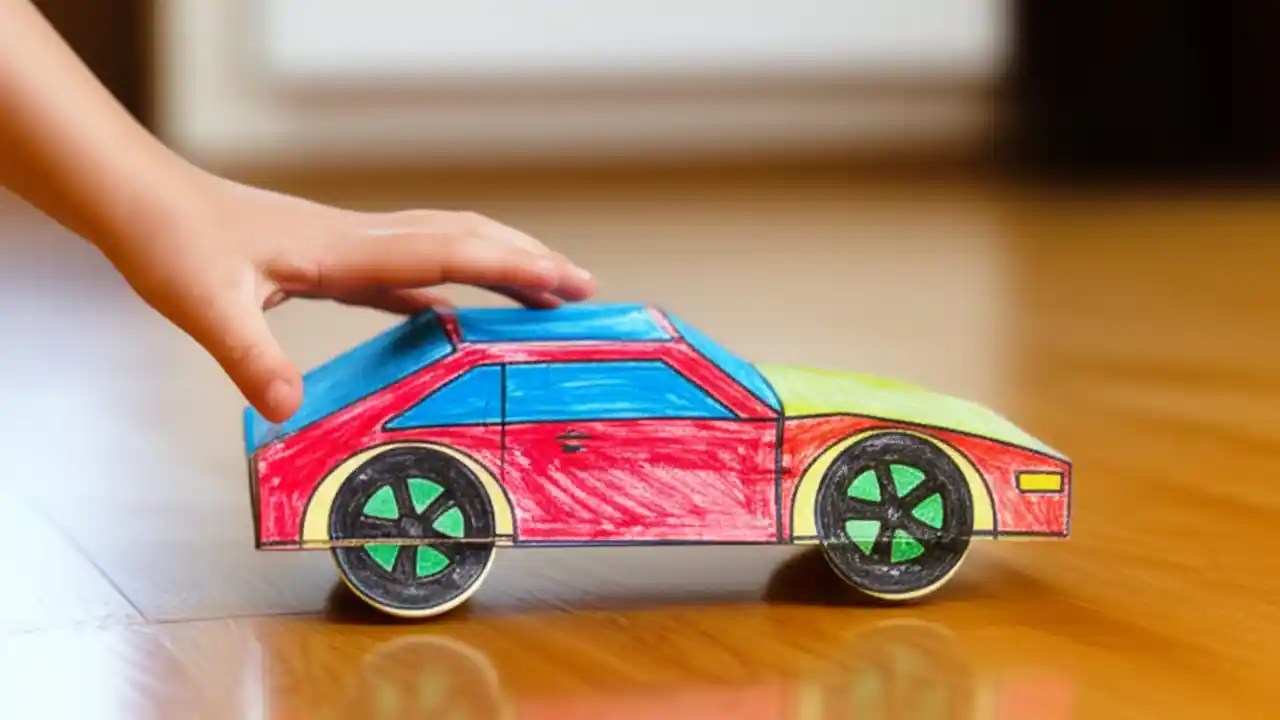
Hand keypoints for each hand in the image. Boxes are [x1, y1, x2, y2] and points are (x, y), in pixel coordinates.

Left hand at [104, 172, 594, 422]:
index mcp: (345, 249)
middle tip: (583, 288)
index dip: (514, 267)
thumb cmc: (172, 244)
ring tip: (541, 291)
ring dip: (498, 263)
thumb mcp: (208, 307)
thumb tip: (289, 410)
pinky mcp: (330, 259)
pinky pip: (407, 272)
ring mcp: (347, 245)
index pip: (450, 251)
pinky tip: (454, 313)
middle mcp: (358, 239)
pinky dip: (448, 287)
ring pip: (444, 245)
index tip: (567, 283)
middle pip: (466, 238)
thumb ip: (252, 356)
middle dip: (529, 260)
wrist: (142, 202)